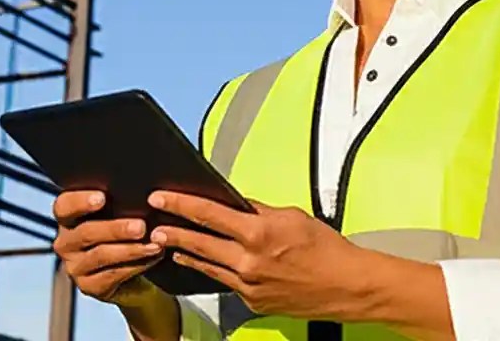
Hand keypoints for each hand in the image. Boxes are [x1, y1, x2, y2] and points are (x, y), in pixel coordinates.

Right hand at [51, 190, 164, 307]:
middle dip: (116, 229)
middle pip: (86, 232)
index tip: (102, 197)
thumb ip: (121, 204)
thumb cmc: (126, 234)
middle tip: (141, 226)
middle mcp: (66, 243)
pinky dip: (137, 265)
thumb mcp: (120, 216)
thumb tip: (143, 193)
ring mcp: (75, 267)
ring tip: (155, 244)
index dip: (80, 202)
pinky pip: (112, 274)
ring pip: (101, 255)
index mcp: (68, 219)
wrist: (134, 275)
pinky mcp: (89, 287)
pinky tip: (154, 256)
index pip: (64, 206)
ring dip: (131, 249)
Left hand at [147, 191, 365, 318]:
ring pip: (207, 265)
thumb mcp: (292, 216)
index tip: (160, 198)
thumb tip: (234, 203)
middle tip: (152, 224)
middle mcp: (248, 261)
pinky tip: (202, 263)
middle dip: (172, 231)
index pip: (209, 213)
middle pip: (199, 242)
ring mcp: (248, 285)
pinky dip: (212, 270)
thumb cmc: (326, 249)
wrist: (347, 286)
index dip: (180, 204)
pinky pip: (225, 282)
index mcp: (258, 233)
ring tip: (167, 244)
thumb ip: (258, 210)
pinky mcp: (253, 302)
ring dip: (185, 253)